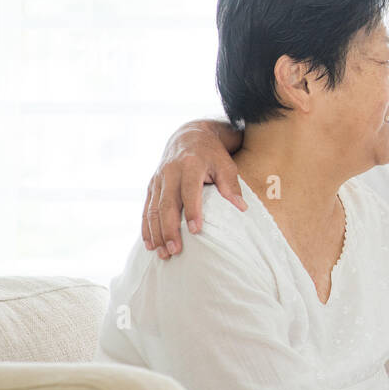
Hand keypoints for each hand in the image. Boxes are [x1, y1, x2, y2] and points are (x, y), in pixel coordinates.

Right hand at [142, 120, 244, 258]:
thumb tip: (242, 208)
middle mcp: (170, 172)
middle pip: (167, 204)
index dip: (192, 211)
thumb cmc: (212, 154)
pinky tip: (150, 244)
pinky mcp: (151, 186)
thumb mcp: (226, 164)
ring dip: (156, 233)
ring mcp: (158, 179)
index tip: (195, 231)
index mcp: (190, 165)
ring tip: (163, 253)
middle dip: (169, 229)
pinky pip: (146, 208)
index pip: (189, 191)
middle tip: (175, 250)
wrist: (188, 136)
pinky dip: (146, 227)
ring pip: (153, 209)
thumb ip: (231, 185)